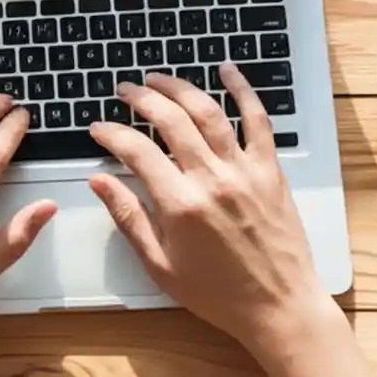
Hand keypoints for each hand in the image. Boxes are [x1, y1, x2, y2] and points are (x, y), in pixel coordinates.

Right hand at [88, 66, 369, 376]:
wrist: (278, 307)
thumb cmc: (217, 293)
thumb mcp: (160, 265)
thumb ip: (128, 218)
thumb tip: (99, 182)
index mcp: (181, 205)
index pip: (136, 151)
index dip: (112, 133)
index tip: (98, 127)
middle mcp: (212, 179)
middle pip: (170, 120)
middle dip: (141, 98)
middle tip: (124, 90)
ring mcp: (245, 170)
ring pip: (208, 111)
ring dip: (180, 87)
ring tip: (158, 78)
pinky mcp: (271, 170)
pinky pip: (258, 119)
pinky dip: (243, 90)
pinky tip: (227, 70)